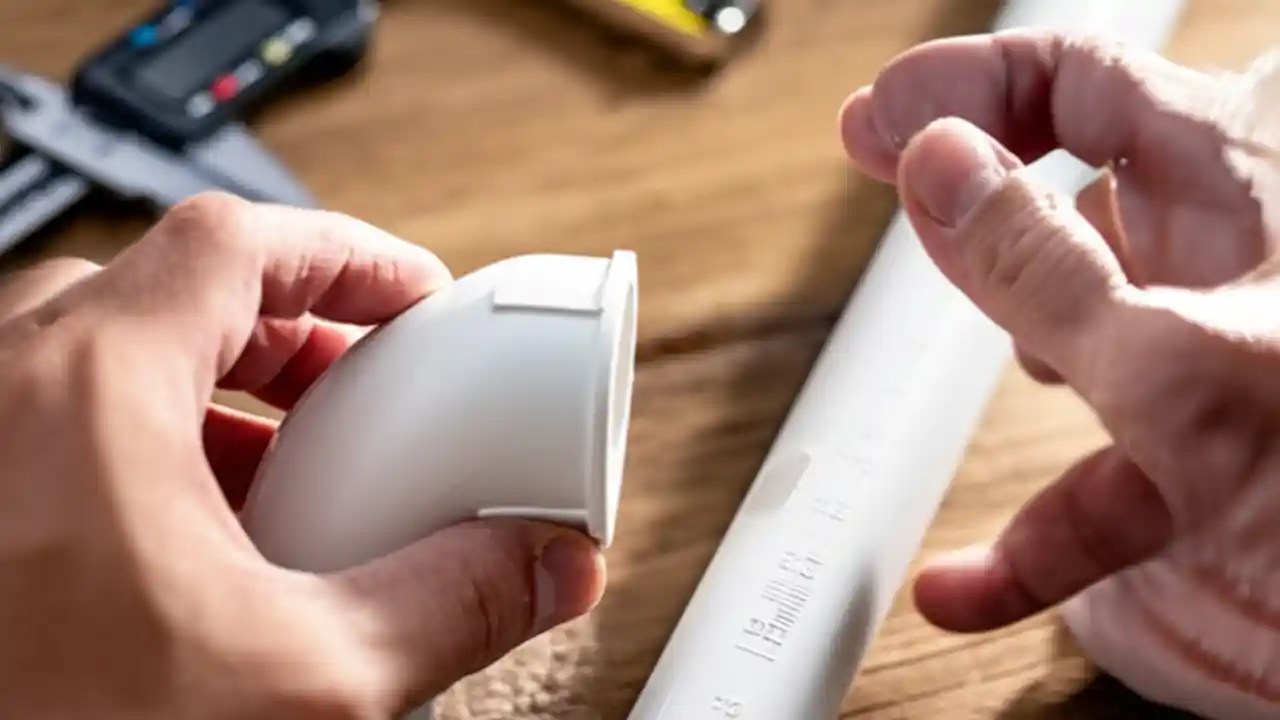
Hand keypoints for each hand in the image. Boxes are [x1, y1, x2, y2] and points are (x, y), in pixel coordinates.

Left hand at [0, 193, 604, 718]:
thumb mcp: (293, 680)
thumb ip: (447, 607)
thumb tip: (537, 569)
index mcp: (83, 386)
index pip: (237, 241)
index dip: (348, 255)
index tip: (413, 298)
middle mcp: (5, 386)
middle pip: (178, 290)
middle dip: (295, 332)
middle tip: (368, 386)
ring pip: (112, 351)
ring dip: (222, 388)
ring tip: (296, 465)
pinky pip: (64, 418)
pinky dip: (152, 441)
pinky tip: (203, 535)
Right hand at [840, 31, 1279, 630]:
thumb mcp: (1179, 369)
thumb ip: (1042, 271)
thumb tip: (935, 167)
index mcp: (1244, 186)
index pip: (1082, 84)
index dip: (969, 88)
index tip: (879, 122)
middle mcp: (1229, 263)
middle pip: (1070, 190)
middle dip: (973, 191)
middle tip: (888, 178)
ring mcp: (1213, 361)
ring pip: (1080, 322)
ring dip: (1015, 347)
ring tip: (984, 374)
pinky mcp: (1202, 463)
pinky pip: (1093, 483)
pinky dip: (1027, 535)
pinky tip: (970, 580)